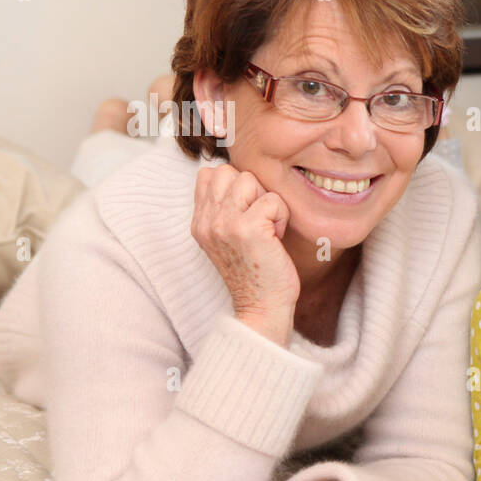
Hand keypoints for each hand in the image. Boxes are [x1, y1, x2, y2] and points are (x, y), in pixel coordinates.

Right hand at [191, 163, 299, 344]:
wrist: (261, 308)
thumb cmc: (255, 273)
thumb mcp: (229, 240)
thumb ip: (225, 210)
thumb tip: (242, 178)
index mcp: (200, 222)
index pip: (209, 174)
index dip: (235, 185)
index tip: (248, 211)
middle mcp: (206, 221)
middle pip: (229, 171)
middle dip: (252, 190)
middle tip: (260, 220)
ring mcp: (224, 223)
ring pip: (248, 179)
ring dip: (266, 201)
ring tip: (268, 228)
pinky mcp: (247, 228)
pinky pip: (272, 199)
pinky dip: (281, 216)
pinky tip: (276, 238)